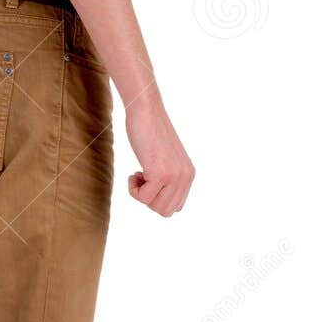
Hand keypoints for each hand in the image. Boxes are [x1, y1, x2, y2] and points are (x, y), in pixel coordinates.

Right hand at [125, 91, 194, 215]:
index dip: (157, 198)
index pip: (176, 206)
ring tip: (138, 174)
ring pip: (156, 208)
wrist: (145, 111)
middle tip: (142, 177)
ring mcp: (174, 176)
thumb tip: (160, 201)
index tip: (149, 179)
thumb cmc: (148, 132)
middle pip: (166, 211)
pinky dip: (133, 189)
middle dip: (149, 199)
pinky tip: (134, 172)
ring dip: (142, 195)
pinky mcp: (160, 173)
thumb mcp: (165, 160)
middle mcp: (185, 177)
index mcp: (189, 174)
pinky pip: (143, 198)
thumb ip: (167, 178)